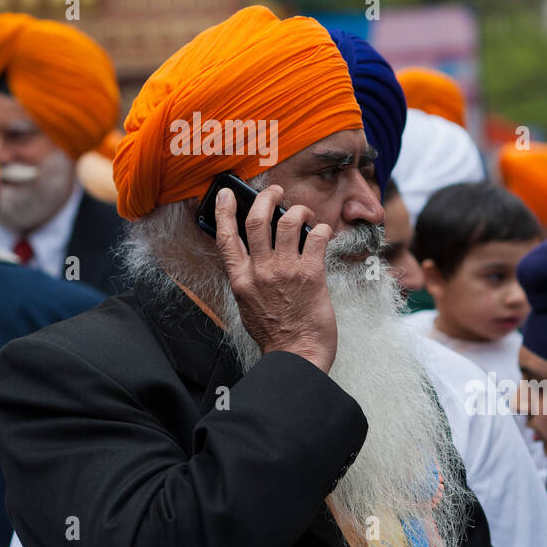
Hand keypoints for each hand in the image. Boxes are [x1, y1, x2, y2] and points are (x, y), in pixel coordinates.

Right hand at [214, 184, 337, 373]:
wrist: (297, 354)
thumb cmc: (274, 334)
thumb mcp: (247, 304)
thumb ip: (247, 278)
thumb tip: (253, 256)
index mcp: (240, 279)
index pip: (225, 237)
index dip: (224, 210)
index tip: (226, 194)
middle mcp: (260, 271)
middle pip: (257, 219)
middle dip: (267, 197)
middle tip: (275, 192)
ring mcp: (285, 271)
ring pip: (288, 221)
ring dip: (298, 209)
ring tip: (304, 212)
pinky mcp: (311, 275)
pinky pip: (316, 238)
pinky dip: (321, 229)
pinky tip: (322, 233)